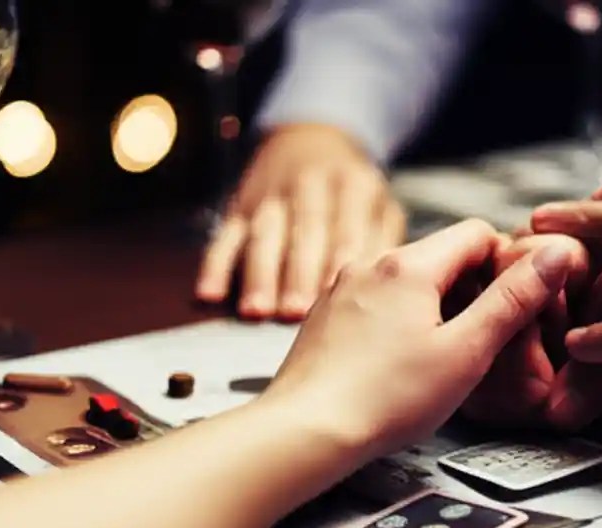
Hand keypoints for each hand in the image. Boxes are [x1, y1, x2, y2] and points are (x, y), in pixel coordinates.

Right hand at [195, 124, 406, 321]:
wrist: (310, 139)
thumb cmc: (353, 190)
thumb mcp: (380, 203)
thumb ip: (384, 241)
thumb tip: (392, 286)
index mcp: (352, 184)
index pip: (347, 227)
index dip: (339, 261)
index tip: (339, 295)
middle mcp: (310, 185)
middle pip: (303, 231)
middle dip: (296, 273)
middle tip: (295, 313)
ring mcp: (270, 194)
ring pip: (263, 235)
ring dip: (257, 274)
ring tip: (257, 311)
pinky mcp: (240, 205)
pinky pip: (224, 236)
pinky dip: (214, 266)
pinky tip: (208, 294)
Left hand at [269, 219, 575, 456]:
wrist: (305, 432)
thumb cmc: (383, 400)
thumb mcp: (466, 351)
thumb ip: (513, 300)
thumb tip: (555, 256)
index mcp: (408, 265)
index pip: (477, 234)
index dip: (506, 266)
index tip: (513, 306)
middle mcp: (370, 264)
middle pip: (442, 258)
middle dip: (472, 292)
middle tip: (484, 342)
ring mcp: (342, 288)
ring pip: (409, 283)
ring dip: (436, 310)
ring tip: (443, 361)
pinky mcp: (326, 316)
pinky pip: (378, 304)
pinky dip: (400, 324)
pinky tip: (401, 367)